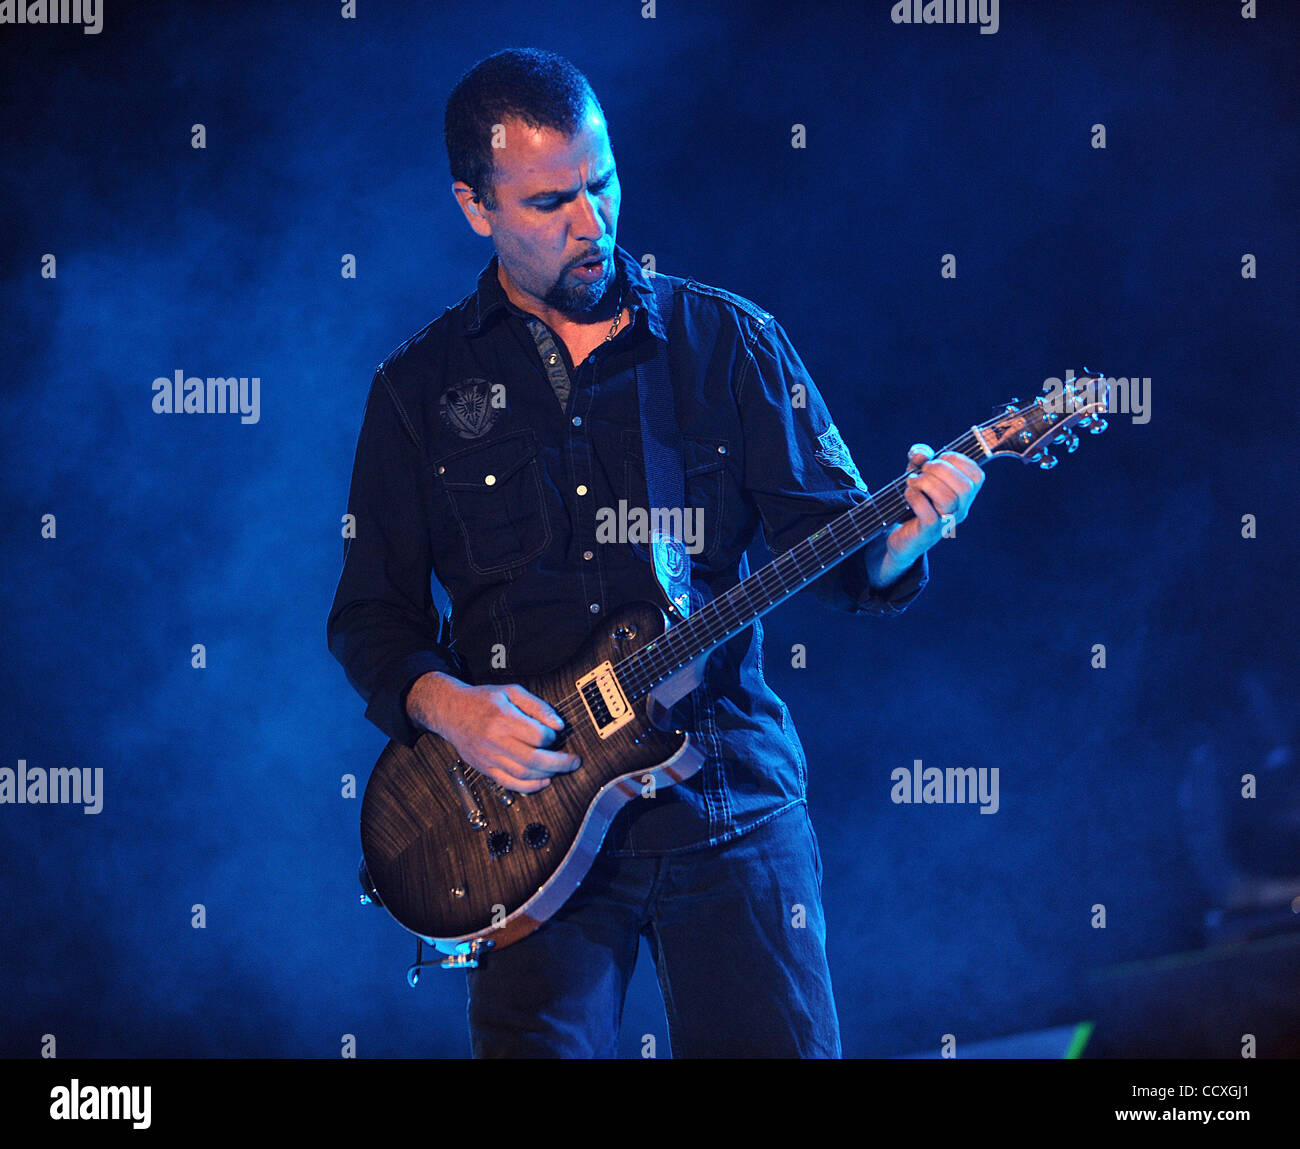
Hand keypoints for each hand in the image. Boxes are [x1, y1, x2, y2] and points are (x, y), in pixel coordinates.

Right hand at [405, 672, 580, 793]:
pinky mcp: (485, 768)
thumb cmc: (482, 700)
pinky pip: (509, 784)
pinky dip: (529, 787)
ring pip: (523, 774)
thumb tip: (558, 725)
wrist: (451, 712)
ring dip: (547, 774)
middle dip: (559, 763)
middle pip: (533, 759)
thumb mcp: (511, 692)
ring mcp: (489, 757)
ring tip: (560, 769)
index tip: (555, 733)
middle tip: (574, 761)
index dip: (552, 736)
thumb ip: (537, 706)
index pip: (537, 735)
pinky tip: (542, 781)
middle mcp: (495, 740)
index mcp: (502, 718)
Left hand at [873, 445, 984, 583]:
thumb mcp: (918, 473)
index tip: (938, 458)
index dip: (957, 459)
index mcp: (964, 495)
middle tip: (923, 469)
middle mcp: (960, 510)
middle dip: (941, 469)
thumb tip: (921, 453)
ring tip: (913, 481)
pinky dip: (915, 498)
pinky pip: (929, 515)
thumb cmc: (914, 500)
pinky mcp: (928, 533)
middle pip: (964, 487)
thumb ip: (920, 458)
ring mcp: (946, 523)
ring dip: (926, 483)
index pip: (977, 475)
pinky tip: (908, 494)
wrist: (900, 535)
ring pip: (948, 500)